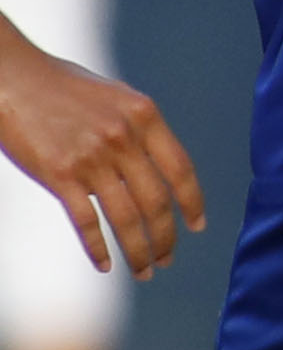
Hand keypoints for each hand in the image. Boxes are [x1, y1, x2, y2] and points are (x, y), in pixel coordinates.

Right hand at [0, 30, 205, 275]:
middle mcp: (124, 138)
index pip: (180, 168)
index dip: (192, 202)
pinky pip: (86, 221)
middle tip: (168, 259)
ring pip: (126, 217)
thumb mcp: (116, 97)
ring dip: (139, 250)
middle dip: (165, 236)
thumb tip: (155, 165)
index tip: (197, 226)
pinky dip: (98, 247)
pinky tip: (106, 264)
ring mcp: (92, 158)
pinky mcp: (60, 175)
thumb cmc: (64, 86)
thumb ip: (139, 129)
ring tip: (145, 270)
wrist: (14, 79)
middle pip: (156, 201)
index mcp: (145, 116)